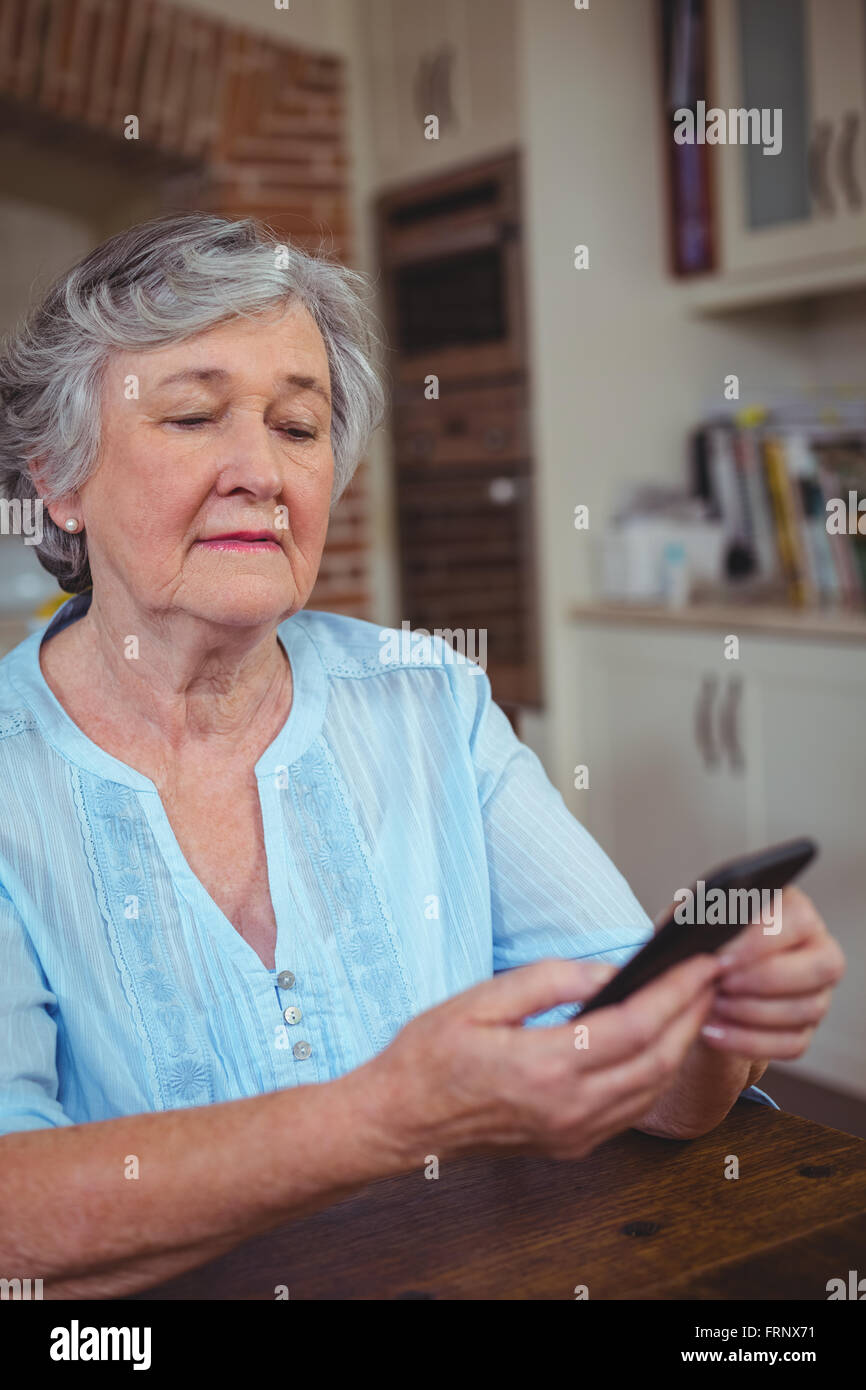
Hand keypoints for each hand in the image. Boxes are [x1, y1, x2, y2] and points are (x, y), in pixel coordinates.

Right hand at [360, 951, 723, 1165]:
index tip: (700, 963)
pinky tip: (659, 1044)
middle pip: (658, 1060)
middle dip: (692, 1014)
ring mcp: (573, 1133)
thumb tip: (606, 970)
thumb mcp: (479, 1000)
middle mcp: (568, 1108)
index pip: (636, 1026)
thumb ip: (547, 981)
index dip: (676, 992)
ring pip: (653, 1089)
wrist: (400, 1121)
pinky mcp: (571, 1144)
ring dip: (681, 1044)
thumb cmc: (429, 1057)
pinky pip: (632, 1109)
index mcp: (546, 1067)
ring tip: (692, 1003)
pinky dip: (657, 1073)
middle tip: (709, 976)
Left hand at [699, 886, 845, 1062]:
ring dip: (752, 1012)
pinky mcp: (804, 1029)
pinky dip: (748, 1041)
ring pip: (808, 1009)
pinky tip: (714, 1032)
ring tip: (712, 1006)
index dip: (762, 941)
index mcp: (792, 909)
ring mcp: (817, 992)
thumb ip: (694, 917)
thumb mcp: (689, 920)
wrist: (694, 985)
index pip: (799, 919)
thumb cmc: (697, 942)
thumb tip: (695, 929)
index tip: (721, 958)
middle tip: (719, 984)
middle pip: (821, 967)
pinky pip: (792, 1044)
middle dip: (763, 980)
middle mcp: (817, 948)